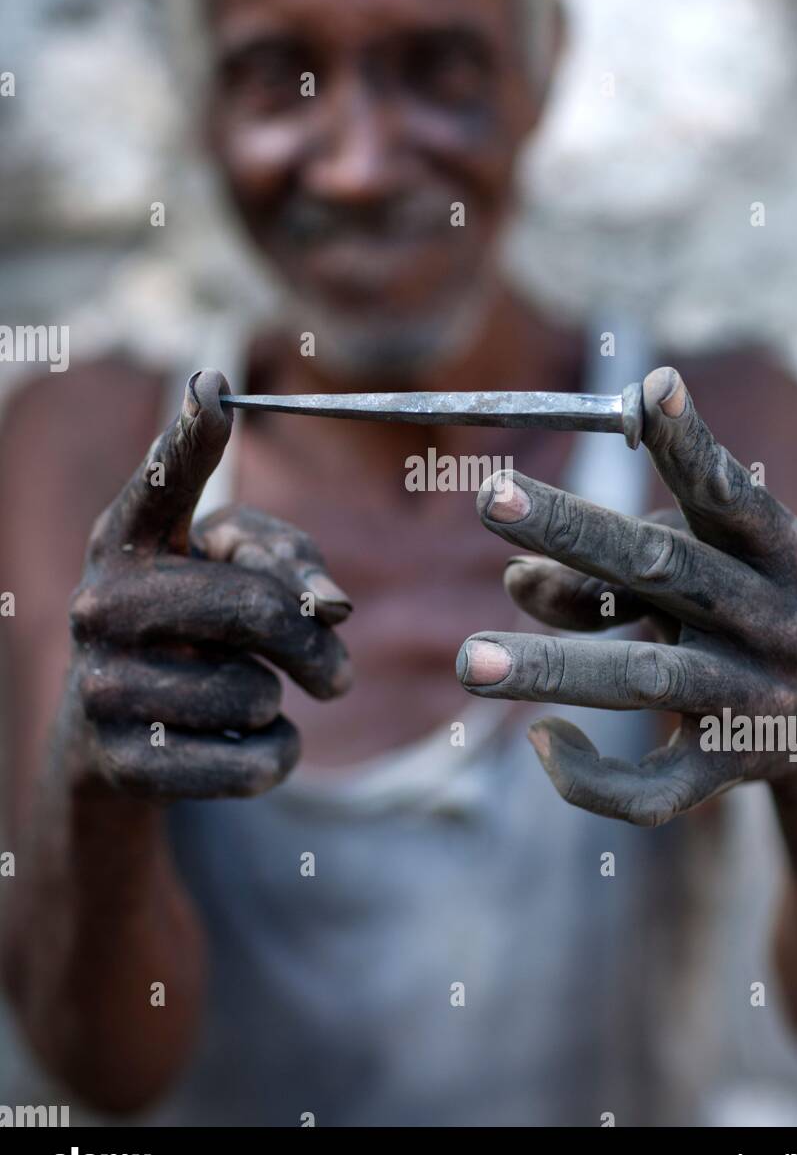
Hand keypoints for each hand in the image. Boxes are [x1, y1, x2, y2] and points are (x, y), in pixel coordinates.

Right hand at [65, 369, 350, 800]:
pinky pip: (255, 761)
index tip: (217, 388)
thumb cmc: (193, 632)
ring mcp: (102, 686)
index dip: (192, 438)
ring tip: (242, 700)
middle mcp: (101, 602)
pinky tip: (237, 747)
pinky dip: (274, 757)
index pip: (163, 482)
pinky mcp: (124, 765)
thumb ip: (290, 562)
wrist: (117, 742)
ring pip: (258, 695)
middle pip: (257, 611)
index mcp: (129, 538)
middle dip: (316, 646)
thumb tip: (335, 605)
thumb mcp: (232, 578)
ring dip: (277, 703)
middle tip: (337, 674)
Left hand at [457, 366, 796, 825]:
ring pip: (645, 681)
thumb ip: (604, 571)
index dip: (691, 445)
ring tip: (467, 660)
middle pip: (667, 570)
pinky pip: (652, 788)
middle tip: (490, 495)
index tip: (651, 388)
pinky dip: (588, 774)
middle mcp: (775, 620)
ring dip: (553, 667)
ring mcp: (756, 698)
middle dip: (575, 532)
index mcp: (777, 553)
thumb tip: (513, 577)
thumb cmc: (736, 617)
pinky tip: (542, 743)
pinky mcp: (731, 771)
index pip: (730, 494)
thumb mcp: (690, 579)